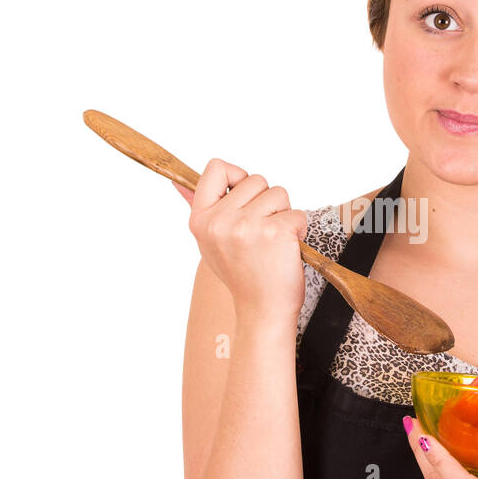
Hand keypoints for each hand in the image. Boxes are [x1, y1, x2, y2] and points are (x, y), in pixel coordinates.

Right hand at [174, 159, 307, 322]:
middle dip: (266, 201)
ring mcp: (247, 226)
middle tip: (261, 232)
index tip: (244, 197)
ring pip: (279, 193)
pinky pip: (296, 213)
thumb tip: (179, 183)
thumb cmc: (241, 274)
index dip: (236, 176)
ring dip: (283, 214)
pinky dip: (298, 229)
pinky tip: (286, 249)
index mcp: (200, 220)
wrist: (261, 310)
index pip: (216, 168)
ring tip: (273, 241)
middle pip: (255, 179)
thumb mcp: (210, 242)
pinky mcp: (275, 232)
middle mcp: (220, 221)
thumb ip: (203, 209)